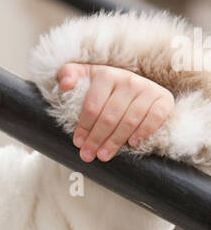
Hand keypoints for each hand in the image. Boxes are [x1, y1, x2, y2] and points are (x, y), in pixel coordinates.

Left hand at [57, 62, 174, 161]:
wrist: (133, 83)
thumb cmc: (103, 84)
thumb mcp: (83, 75)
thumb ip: (68, 74)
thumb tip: (65, 84)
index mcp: (106, 75)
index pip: (93, 106)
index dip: (84, 127)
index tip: (78, 143)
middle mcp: (129, 80)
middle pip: (110, 116)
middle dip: (96, 139)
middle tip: (87, 155)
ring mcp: (148, 89)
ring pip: (130, 120)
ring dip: (116, 141)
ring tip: (104, 155)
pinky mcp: (164, 98)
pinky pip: (155, 117)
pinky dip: (144, 131)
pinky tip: (132, 143)